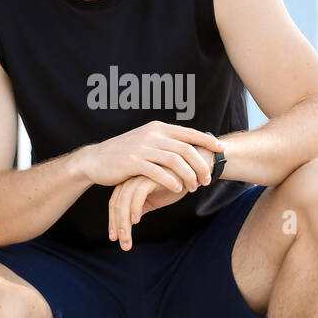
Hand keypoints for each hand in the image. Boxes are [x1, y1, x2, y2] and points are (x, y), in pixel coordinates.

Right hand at [76, 120, 222, 194]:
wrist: (95, 160)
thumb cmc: (124, 154)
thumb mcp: (147, 141)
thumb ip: (165, 142)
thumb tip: (187, 145)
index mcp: (158, 128)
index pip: (189, 133)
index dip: (207, 140)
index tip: (221, 149)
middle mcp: (152, 134)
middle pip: (186, 149)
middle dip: (200, 165)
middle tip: (207, 180)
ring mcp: (142, 147)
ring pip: (175, 161)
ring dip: (188, 175)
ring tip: (194, 188)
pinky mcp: (133, 161)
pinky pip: (158, 171)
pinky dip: (171, 181)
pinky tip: (177, 189)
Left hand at [108, 172, 188, 249]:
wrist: (195, 170)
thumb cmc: (174, 184)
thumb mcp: (154, 199)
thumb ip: (141, 207)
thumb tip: (129, 223)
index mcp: (130, 183)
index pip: (115, 203)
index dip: (113, 221)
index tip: (114, 239)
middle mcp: (132, 178)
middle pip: (117, 203)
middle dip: (118, 225)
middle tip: (124, 245)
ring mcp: (141, 174)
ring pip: (125, 200)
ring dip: (124, 222)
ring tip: (126, 239)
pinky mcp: (152, 174)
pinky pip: (138, 192)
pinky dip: (135, 207)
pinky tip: (136, 221)